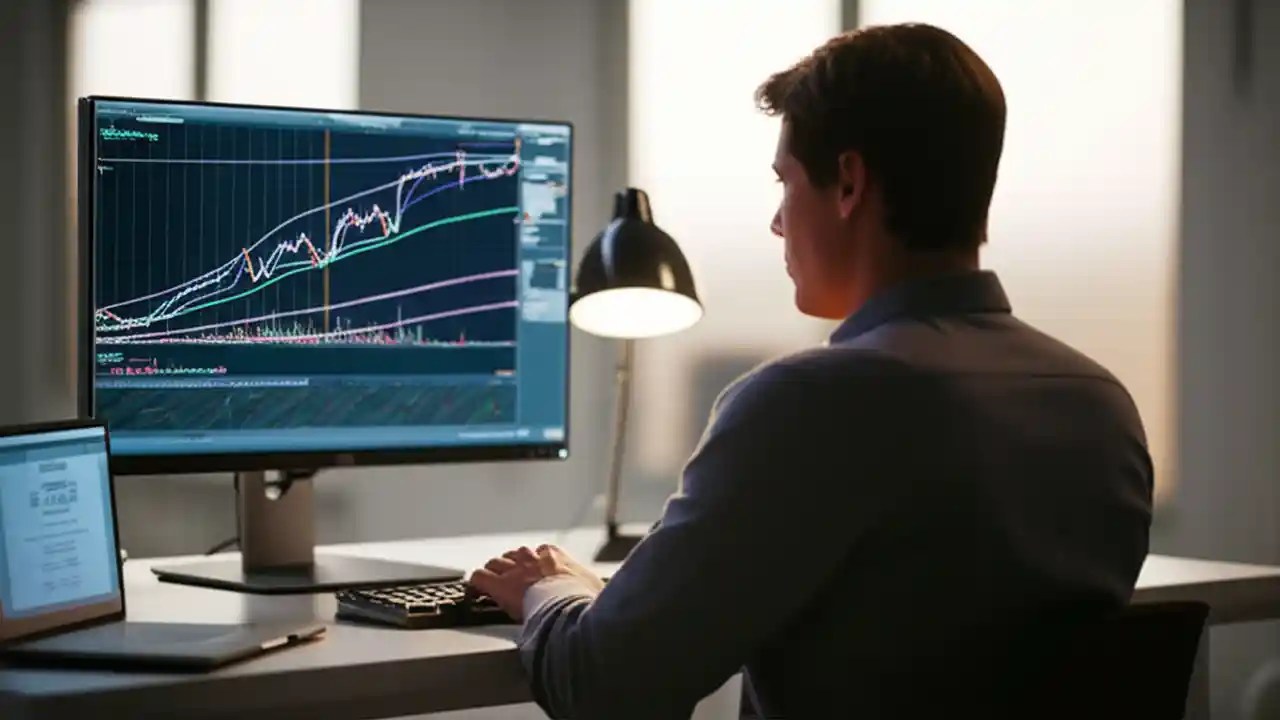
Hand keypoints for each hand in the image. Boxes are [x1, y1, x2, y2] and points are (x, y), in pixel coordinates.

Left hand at [469, 544, 604, 621]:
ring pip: (495, 562)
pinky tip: (474, 592)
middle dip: (512, 565)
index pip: (543, 552)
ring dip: (494, 572)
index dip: (537, 563)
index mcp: (556, 558)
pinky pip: (479, 577)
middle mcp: (534, 559)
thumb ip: (593, 588)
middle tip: (511, 579)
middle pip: (516, 554)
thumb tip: (607, 596)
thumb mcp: (596, 590)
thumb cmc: (585, 602)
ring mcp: (515, 571)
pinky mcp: (500, 586)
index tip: (537, 573)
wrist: (569, 609)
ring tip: (491, 583)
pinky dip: (476, 584)